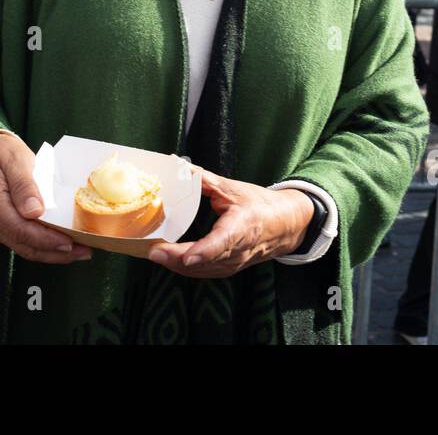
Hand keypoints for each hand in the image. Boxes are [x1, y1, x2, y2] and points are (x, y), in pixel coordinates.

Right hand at [0, 133, 92, 263]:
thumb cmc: (2, 153)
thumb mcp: (16, 159)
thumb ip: (24, 185)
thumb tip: (34, 212)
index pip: (20, 230)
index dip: (46, 240)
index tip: (70, 242)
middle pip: (23, 245)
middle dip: (54, 252)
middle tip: (84, 251)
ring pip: (23, 247)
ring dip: (51, 252)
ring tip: (79, 251)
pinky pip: (21, 242)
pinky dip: (43, 245)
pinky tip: (61, 243)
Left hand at [147, 168, 315, 277]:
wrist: (285, 225)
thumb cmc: (260, 205)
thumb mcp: (233, 189)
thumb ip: (204, 180)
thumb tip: (178, 166)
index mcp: (242, 227)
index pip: (222, 243)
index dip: (203, 252)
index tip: (186, 255)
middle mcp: (238, 250)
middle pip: (205, 261)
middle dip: (176, 258)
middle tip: (152, 251)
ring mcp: (233, 264)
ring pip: (201, 270)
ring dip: (176, 265)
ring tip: (153, 254)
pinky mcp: (228, 269)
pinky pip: (203, 273)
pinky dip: (184, 267)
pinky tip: (168, 259)